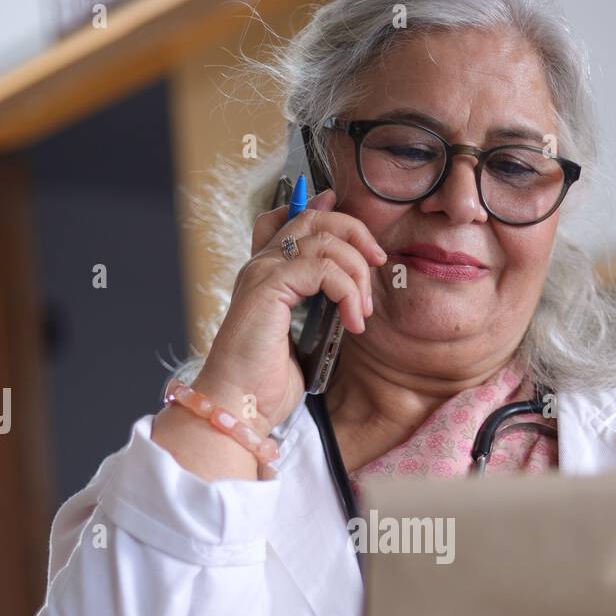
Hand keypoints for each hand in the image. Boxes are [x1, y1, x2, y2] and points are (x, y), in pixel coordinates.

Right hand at [194, 189, 386, 429]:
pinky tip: (352, 321)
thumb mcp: (302, 339)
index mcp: (266, 274)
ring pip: (325, 241)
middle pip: (314, 218)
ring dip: (356, 272)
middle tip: (377, 260)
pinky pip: (324, 269)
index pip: (291, 220)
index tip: (360, 237)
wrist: (239, 403)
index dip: (326, 212)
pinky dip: (347, 292)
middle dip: (354, 232)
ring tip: (361, 311)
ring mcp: (263, 272)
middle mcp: (262, 265)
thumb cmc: (264, 382)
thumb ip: (319, 310)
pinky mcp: (269, 286)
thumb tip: (347, 296)